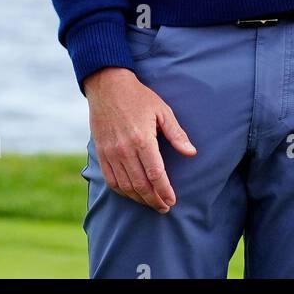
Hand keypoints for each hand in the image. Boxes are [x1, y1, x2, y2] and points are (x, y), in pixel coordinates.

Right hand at [84, 66, 196, 211]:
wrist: (107, 86)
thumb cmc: (138, 97)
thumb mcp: (162, 111)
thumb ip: (176, 134)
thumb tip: (191, 153)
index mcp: (142, 139)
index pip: (156, 175)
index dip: (165, 191)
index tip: (172, 200)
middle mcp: (125, 150)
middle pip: (141, 185)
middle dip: (154, 200)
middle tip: (164, 207)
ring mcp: (111, 154)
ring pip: (126, 187)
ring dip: (140, 199)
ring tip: (151, 203)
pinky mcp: (101, 154)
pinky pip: (111, 181)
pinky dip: (123, 192)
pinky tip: (133, 194)